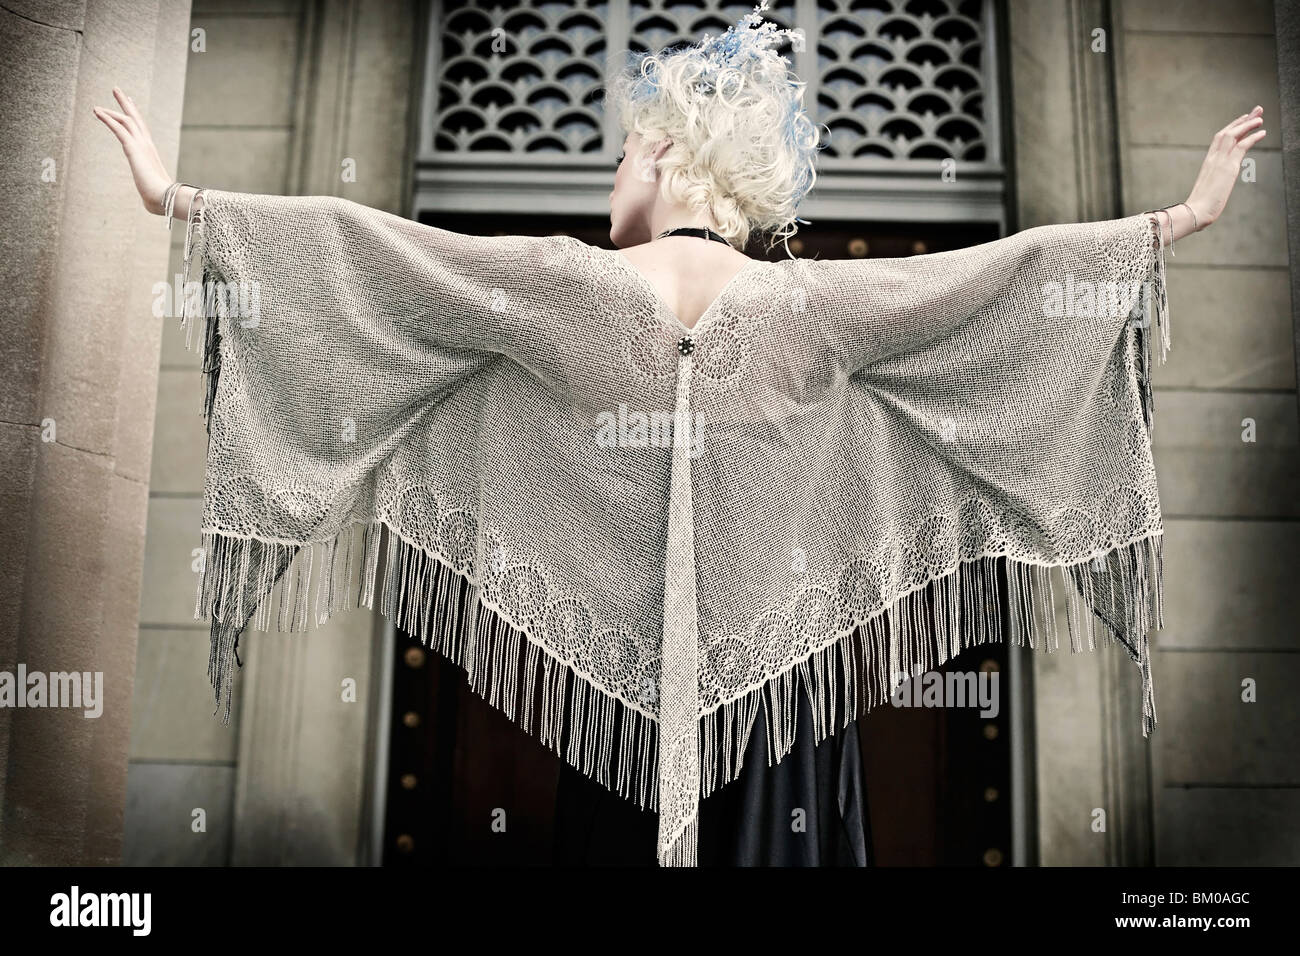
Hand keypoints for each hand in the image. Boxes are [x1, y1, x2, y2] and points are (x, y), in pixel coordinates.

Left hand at [93, 88, 171, 214]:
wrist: (165, 199)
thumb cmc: (161, 200)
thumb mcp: (153, 193)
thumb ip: (150, 192)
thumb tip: (151, 205)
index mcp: (151, 154)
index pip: (142, 131)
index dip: (135, 116)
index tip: (130, 105)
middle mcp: (147, 146)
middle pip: (136, 119)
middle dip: (126, 104)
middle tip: (118, 91)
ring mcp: (141, 146)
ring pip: (126, 120)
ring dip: (111, 111)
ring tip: (96, 106)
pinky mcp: (133, 148)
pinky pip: (118, 128)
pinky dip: (107, 118)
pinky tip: (96, 111)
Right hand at [1184, 106, 1265, 229]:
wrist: (1196, 211)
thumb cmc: (1200, 206)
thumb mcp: (1207, 190)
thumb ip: (1214, 184)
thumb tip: (1215, 191)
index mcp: (1208, 163)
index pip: (1220, 139)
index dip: (1233, 127)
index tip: (1243, 120)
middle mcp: (1213, 158)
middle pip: (1227, 132)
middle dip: (1243, 120)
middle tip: (1256, 110)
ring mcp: (1220, 162)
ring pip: (1234, 135)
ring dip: (1248, 124)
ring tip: (1260, 118)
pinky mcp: (1228, 167)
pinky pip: (1242, 146)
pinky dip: (1252, 137)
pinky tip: (1262, 132)